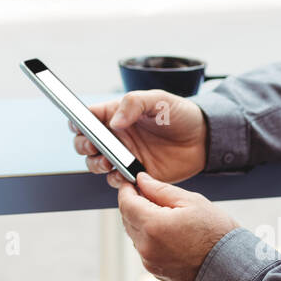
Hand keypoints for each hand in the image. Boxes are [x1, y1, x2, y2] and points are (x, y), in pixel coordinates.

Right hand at [70, 89, 206, 183]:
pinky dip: (114, 179)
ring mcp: (123, 156)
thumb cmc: (179, 114)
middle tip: (93, 146)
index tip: (78, 124)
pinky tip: (124, 174)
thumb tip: (113, 122)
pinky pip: (115, 180)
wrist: (203, 139)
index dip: (77, 121)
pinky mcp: (135, 174)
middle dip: (82, 145)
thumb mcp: (158, 100)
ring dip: (96, 164)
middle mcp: (115, 136)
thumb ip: (134, 104)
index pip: (87, 117)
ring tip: (108, 161)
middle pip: (84, 143)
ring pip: (95, 164)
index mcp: (116, 115)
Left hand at [110, 170, 238, 280]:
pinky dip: (149, 237)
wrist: (231, 267)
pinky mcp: (155, 270)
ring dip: (142, 221)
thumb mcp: (191, 201)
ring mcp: (149, 261)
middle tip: (150, 194)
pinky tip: (169, 232)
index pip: (126, 203)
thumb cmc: (217, 234)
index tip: (131, 182)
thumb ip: (160, 189)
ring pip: (134, 234)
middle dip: (134, 204)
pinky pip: (144, 248)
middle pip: (127, 218)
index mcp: (153, 226)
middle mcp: (146, 246)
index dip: (126, 189)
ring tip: (166, 215)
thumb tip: (142, 180)